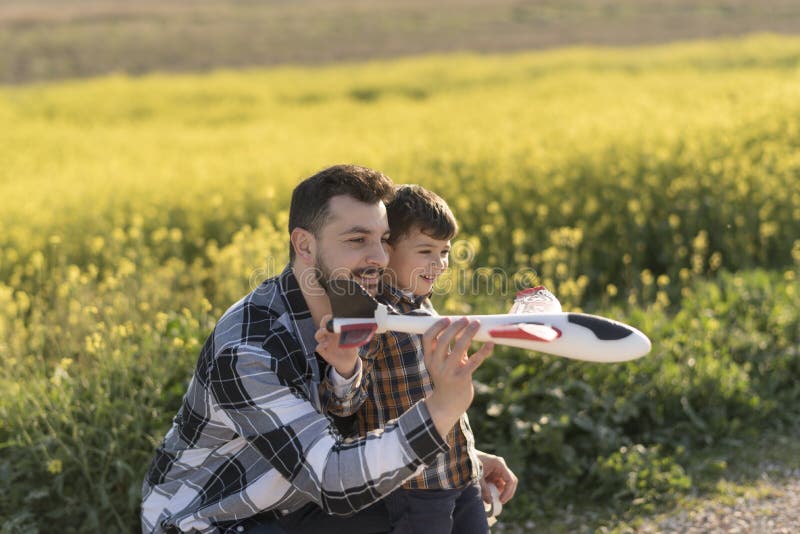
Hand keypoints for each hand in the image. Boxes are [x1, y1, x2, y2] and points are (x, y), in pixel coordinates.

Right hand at [315, 314, 358, 378]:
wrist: (349, 363)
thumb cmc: (351, 350)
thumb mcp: (354, 343)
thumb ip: (354, 337)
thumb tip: (355, 330)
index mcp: (337, 331)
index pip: (331, 321)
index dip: (329, 318)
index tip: (332, 317)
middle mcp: (330, 336)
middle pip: (322, 325)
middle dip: (323, 322)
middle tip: (328, 323)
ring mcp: (326, 343)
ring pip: (318, 335)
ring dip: (320, 332)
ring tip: (326, 332)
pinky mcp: (324, 352)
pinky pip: (318, 347)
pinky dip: (321, 345)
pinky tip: (327, 346)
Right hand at [422, 318, 493, 438]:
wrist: (448, 405)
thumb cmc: (448, 379)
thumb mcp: (444, 363)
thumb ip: (452, 347)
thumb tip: (463, 327)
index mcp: (429, 359)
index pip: (427, 338)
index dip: (437, 327)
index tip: (447, 318)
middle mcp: (436, 365)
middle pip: (443, 341)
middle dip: (455, 327)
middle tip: (466, 319)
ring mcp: (449, 372)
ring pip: (459, 349)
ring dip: (468, 334)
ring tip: (477, 324)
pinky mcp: (462, 379)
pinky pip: (474, 362)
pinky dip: (483, 351)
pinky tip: (490, 344)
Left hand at [476, 450, 517, 504]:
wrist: (463, 457)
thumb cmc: (471, 464)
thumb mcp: (477, 477)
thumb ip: (484, 490)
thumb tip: (490, 502)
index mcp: (499, 464)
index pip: (510, 480)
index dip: (508, 492)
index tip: (501, 500)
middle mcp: (501, 467)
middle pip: (511, 482)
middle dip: (507, 493)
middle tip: (501, 502)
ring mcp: (498, 470)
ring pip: (505, 484)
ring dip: (502, 493)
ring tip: (494, 500)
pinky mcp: (493, 474)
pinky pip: (499, 484)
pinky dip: (496, 491)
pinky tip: (490, 496)